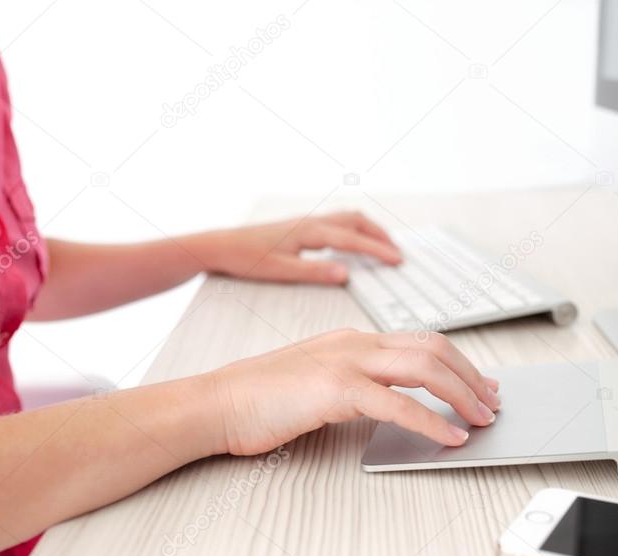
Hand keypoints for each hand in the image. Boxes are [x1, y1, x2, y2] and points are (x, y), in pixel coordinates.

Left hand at [193, 211, 401, 284]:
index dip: (378, 250)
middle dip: (380, 235)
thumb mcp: (282, 271)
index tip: (397, 260)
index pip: (353, 240)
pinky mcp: (300, 227)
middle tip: (396, 252)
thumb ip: (316, 272)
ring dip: (368, 229)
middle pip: (356, 220)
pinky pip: (336, 222)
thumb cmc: (246, 258)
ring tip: (381, 245)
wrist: (220, 245)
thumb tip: (346, 274)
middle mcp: (312, 222)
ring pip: (347, 218)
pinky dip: (353, 230)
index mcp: (310, 232)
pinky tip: (351, 243)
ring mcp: (306, 222)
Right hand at [206, 329, 500, 455]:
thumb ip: (355, 384)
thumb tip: (392, 403)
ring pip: (424, 367)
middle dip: (471, 376)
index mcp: (353, 339)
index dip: (459, 362)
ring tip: (481, 419)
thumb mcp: (317, 382)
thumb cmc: (261, 399)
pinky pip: (398, 403)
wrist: (218, 403)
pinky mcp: (335, 388)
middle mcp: (355, 342)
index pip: (420, 341)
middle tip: (492, 403)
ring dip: (461, 394)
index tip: (481, 384)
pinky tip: (449, 437)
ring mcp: (346, 361)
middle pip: (433, 348)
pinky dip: (431, 420)